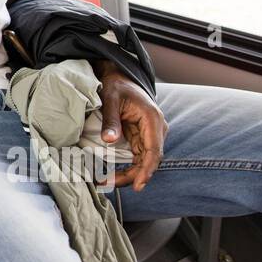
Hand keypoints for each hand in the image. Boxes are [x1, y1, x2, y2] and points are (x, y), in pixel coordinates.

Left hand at [93, 62, 166, 191]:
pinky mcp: (142, 138)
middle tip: (108, 184)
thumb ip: (111, 119)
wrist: (120, 76)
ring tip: (106, 182)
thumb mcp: (111, 98)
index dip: (146, 170)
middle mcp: (156, 129)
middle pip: (149, 160)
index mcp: (152, 119)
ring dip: (128, 174)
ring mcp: (150, 134)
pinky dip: (127, 167)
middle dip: (132, 176)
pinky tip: (112, 175)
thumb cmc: (116, 85)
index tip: (138, 185)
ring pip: (143, 161)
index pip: (154, 150)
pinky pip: (138, 157)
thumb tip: (108, 140)